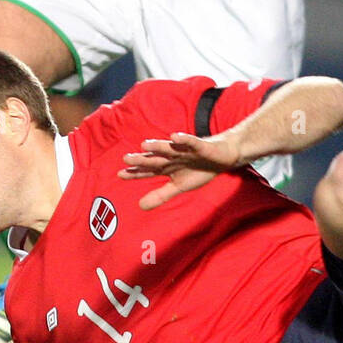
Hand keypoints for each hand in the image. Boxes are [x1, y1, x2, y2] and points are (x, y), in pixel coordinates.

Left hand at [118, 132, 244, 209]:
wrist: (222, 157)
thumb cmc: (199, 170)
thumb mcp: (179, 187)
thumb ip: (161, 195)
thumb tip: (140, 206)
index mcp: (166, 167)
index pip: (148, 170)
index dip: (135, 172)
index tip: (121, 174)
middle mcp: (172, 156)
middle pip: (155, 158)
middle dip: (142, 159)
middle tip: (127, 159)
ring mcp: (184, 150)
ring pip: (169, 148)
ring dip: (157, 146)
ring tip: (144, 145)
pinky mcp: (199, 145)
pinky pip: (190, 141)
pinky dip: (183, 139)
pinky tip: (174, 137)